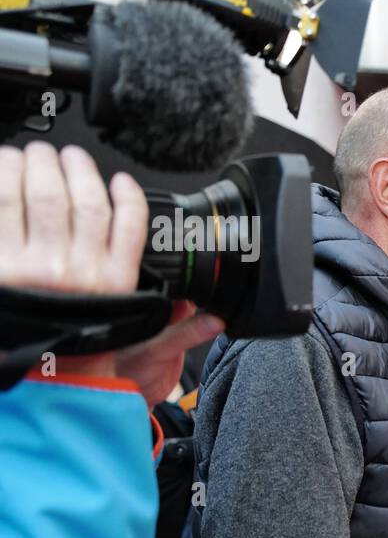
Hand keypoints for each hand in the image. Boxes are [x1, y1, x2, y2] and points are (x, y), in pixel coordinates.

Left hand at [0, 142, 223, 397]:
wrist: (41, 382)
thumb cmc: (85, 358)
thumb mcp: (143, 349)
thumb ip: (181, 330)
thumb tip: (216, 319)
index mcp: (117, 283)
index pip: (129, 221)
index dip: (125, 192)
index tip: (118, 180)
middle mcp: (81, 272)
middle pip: (83, 199)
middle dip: (75, 167)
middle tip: (67, 157)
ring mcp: (39, 267)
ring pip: (45, 196)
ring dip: (41, 165)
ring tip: (36, 155)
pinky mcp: (2, 266)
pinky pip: (3, 207)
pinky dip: (6, 179)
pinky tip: (8, 168)